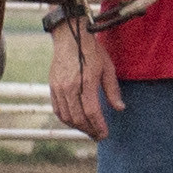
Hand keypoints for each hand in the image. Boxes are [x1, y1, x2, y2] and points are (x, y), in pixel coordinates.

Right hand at [48, 21, 123, 137]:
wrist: (70, 36)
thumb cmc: (92, 51)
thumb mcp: (108, 68)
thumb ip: (112, 90)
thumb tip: (119, 108)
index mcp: (86, 82)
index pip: (92, 112)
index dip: (99, 126)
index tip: (105, 134)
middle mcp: (70, 87)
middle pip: (78, 118)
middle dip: (89, 130)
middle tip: (98, 136)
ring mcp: (59, 88)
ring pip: (66, 116)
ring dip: (78, 127)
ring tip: (88, 130)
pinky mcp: (52, 86)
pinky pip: (57, 109)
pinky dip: (66, 119)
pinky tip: (75, 122)